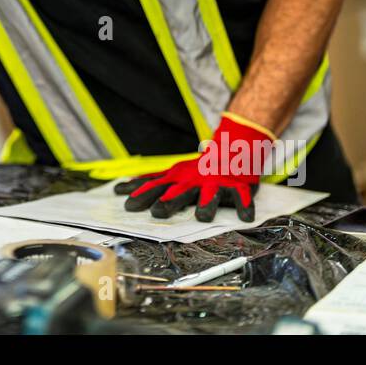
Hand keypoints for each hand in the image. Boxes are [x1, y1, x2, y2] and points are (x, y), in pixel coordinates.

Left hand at [113, 113, 276, 221]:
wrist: (232, 148)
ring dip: (206, 204)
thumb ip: (150, 182)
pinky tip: (244, 217)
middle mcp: (195, 179)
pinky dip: (244, 206)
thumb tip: (121, 189)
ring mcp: (215, 182)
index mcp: (178, 177)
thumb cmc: (198, 169)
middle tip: (156, 212)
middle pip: (179, 191)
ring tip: (202, 216)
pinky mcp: (236, 186)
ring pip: (210, 194)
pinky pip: (242, 196)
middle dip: (167, 201)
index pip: (156, 185)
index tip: (126, 205)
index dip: (141, 194)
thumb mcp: (173, 172)